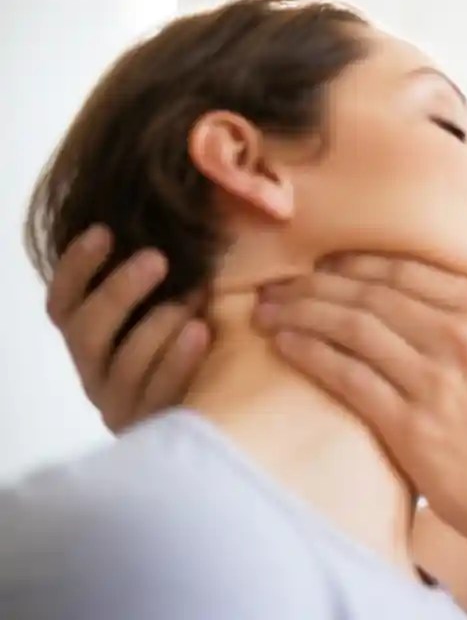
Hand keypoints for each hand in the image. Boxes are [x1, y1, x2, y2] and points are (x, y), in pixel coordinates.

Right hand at [46, 225, 210, 431]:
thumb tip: (186, 219)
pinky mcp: (153, 427)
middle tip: (157, 258)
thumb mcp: (176, 307)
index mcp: (90, 340)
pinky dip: (179, 359)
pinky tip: (202, 331)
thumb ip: (169, 276)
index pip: (63, 304)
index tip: (104, 231)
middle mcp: (95, 372)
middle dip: (119, 291)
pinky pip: (159, 394)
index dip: (76, 268)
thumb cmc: (196, 345)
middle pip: (86, 332)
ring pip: (124, 364)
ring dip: (157, 325)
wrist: (223, 418)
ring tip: (193, 295)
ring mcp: (121, 403)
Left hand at [254, 254, 466, 551]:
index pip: (404, 270)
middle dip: (314, 286)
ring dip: (301, 314)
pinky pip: (347, 375)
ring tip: (268, 313)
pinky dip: (310, 354)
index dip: (352, 263)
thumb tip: (382, 278)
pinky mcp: (409, 422)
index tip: (318, 264)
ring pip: (354, 328)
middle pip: (371, 296)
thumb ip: (454, 311)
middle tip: (276, 287)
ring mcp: (437, 380)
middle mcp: (462, 338)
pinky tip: (284, 344)